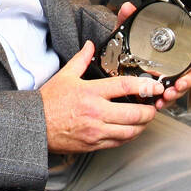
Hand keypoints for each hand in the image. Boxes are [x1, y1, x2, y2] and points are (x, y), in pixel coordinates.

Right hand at [40, 42, 162, 153]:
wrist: (35, 126)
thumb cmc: (49, 102)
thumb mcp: (65, 76)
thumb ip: (82, 59)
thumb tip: (90, 45)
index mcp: (90, 93)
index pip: (125, 87)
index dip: (145, 87)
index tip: (155, 87)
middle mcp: (96, 113)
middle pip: (134, 114)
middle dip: (149, 111)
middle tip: (154, 106)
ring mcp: (96, 131)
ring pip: (130, 131)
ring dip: (142, 126)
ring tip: (145, 119)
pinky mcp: (94, 144)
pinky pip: (119, 142)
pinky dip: (129, 136)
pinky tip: (131, 130)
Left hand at [109, 2, 190, 110]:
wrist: (112, 64)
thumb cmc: (124, 47)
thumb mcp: (126, 33)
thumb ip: (128, 19)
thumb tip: (128, 8)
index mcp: (169, 50)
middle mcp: (171, 65)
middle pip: (189, 73)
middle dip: (188, 80)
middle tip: (179, 83)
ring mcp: (165, 79)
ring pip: (179, 87)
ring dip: (176, 92)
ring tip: (168, 94)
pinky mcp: (157, 91)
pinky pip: (166, 99)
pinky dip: (164, 101)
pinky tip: (158, 102)